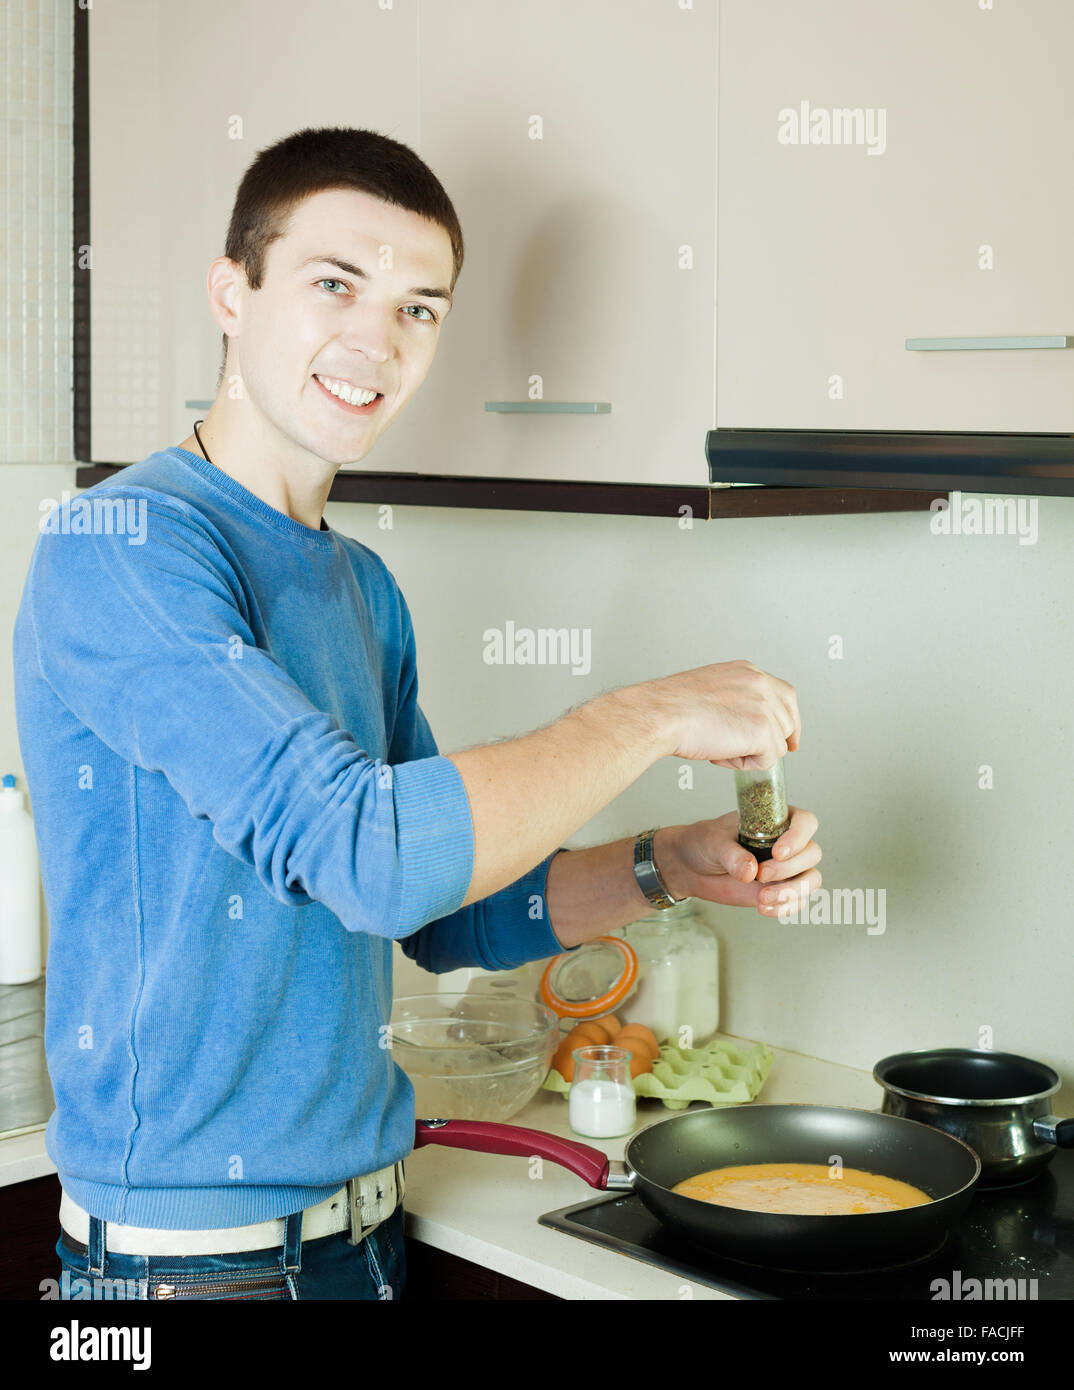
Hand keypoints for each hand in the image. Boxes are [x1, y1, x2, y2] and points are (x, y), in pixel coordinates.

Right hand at [639, 659, 801, 770]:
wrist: (661, 714)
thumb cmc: (672, 707)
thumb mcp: (711, 689)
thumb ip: (736, 699)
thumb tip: (745, 724)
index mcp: (748, 672)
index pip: (785, 696)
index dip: (787, 721)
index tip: (787, 739)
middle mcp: (760, 684)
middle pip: (786, 722)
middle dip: (769, 741)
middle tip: (738, 749)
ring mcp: (764, 706)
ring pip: (777, 744)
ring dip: (751, 753)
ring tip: (719, 746)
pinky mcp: (762, 730)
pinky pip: (767, 759)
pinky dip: (745, 764)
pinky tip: (721, 753)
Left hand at [655, 808, 820, 917]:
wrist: (692, 867)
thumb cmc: (705, 842)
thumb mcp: (714, 842)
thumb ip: (732, 854)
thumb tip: (750, 871)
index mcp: (776, 819)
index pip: (805, 822)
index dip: (798, 837)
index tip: (777, 852)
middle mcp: (788, 843)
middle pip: (812, 853)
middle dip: (789, 868)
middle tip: (761, 875)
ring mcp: (787, 868)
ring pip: (811, 879)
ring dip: (791, 892)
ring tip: (762, 898)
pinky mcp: (780, 890)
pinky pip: (798, 901)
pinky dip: (785, 908)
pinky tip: (763, 908)